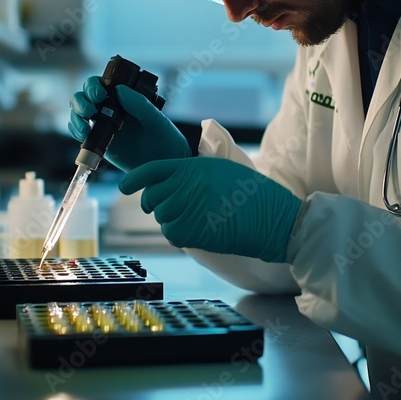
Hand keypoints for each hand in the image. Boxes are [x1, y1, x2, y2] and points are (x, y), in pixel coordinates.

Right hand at [68, 76, 190, 171]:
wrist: (163, 166)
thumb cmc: (166, 139)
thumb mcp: (157, 120)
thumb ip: (141, 105)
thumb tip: (120, 90)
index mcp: (125, 96)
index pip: (102, 82)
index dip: (95, 85)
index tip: (100, 95)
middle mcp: (110, 107)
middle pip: (85, 95)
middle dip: (82, 100)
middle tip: (91, 110)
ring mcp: (102, 123)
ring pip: (78, 112)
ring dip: (76, 116)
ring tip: (86, 128)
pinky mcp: (98, 140)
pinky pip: (79, 131)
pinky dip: (76, 130)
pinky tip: (84, 136)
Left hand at [119, 157, 302, 262]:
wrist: (276, 219)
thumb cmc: (254, 195)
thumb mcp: (222, 170)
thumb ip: (194, 172)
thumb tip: (168, 183)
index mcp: (196, 165)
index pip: (153, 169)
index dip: (135, 179)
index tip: (124, 187)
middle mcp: (189, 183)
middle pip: (153, 196)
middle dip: (156, 205)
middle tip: (171, 209)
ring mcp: (191, 206)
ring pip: (162, 216)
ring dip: (171, 220)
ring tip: (194, 219)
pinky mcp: (195, 230)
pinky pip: (172, 233)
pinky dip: (179, 234)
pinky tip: (197, 231)